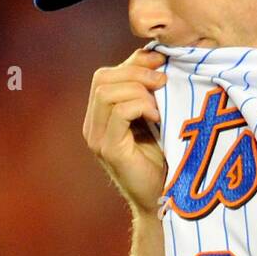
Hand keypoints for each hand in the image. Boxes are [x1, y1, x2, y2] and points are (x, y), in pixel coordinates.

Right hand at [83, 47, 169, 213]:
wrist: (163, 199)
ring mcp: (97, 138)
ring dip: (138, 89)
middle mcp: (93, 125)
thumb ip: (150, 91)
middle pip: (102, 78)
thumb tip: (157, 56)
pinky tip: (158, 116)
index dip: (133, 62)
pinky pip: (118, 112)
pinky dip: (140, 106)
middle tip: (163, 80)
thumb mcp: (156, 117)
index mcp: (101, 116)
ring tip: (160, 102)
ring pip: (107, 92)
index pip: (106, 75)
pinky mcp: (109, 149)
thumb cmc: (164, 159)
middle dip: (135, 71)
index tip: (161, 60)